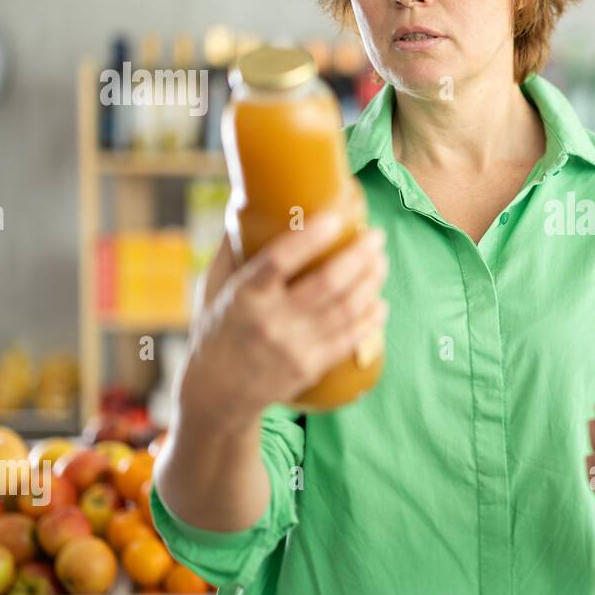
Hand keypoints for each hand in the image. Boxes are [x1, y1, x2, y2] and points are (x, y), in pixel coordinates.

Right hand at [177, 211, 388, 432]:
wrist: (217, 393)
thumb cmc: (218, 331)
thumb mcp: (214, 289)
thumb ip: (233, 249)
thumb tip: (245, 202)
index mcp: (245, 296)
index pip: (279, 261)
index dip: (310, 238)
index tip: (336, 218)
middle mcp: (271, 321)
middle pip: (327, 284)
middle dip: (360, 256)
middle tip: (376, 237)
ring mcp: (294, 347)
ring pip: (346, 309)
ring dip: (371, 282)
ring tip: (381, 262)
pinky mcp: (311, 366)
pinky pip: (350, 338)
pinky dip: (370, 318)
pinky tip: (380, 302)